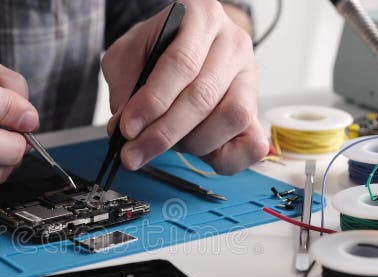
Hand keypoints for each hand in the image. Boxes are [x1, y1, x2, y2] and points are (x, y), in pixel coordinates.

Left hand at [102, 0, 267, 174]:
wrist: (186, 46)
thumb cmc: (157, 49)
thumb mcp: (129, 55)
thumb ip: (124, 88)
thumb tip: (122, 130)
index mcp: (201, 18)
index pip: (182, 63)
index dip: (153, 101)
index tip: (128, 127)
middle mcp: (232, 43)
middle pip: (203, 96)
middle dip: (163, 133)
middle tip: (134, 152)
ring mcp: (249, 77)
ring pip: (231, 118)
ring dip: (193, 143)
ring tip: (169, 143)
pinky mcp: (255, 110)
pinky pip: (252, 144)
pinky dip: (227, 159)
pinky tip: (201, 156)